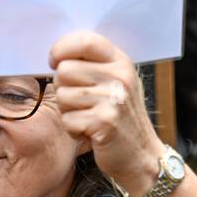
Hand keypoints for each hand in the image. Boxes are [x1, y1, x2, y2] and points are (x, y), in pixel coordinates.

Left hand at [50, 30, 196, 196]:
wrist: (142, 156)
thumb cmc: (120, 117)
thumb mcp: (115, 83)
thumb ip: (92, 64)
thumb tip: (55, 55)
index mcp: (121, 61)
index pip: (84, 40)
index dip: (61, 49)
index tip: (54, 61)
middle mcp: (120, 76)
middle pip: (64, 71)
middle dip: (63, 89)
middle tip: (81, 103)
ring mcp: (114, 99)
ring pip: (62, 96)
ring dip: (67, 111)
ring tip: (88, 117)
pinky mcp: (105, 122)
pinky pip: (67, 119)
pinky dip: (73, 130)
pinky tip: (90, 132)